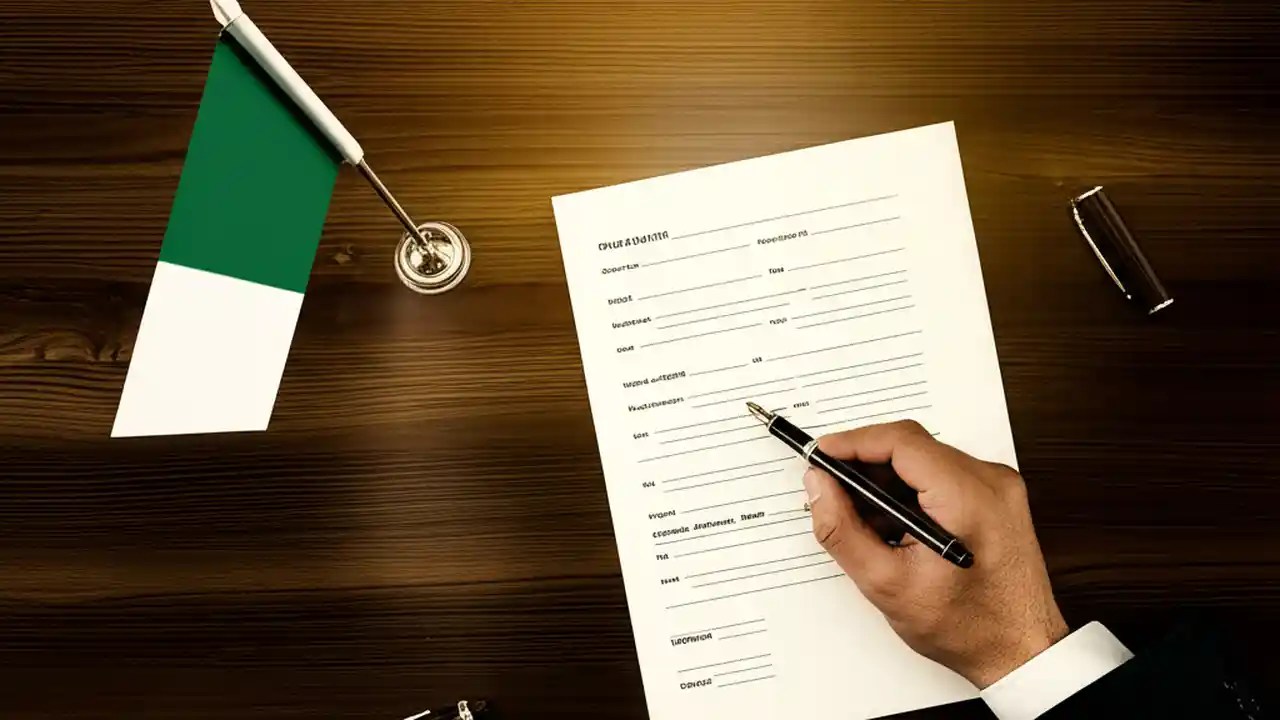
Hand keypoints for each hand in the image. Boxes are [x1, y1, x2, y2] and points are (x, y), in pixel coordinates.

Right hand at [804, 420, 1066, 687]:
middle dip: (866, 463)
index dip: (854, 442)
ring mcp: (999, 488)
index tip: (822, 454)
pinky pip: (943, 476)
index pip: (902, 442)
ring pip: (926, 460)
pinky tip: (891, 524)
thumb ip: (843, 530)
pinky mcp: (998, 498)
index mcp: (969, 499)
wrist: (1021, 652)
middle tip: (831, 487)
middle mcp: (991, 482)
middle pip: (913, 447)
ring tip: (861, 517)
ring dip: (887, 480)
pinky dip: (910, 491)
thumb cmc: (967, 627)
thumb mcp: (887, 584)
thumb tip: (818, 486)